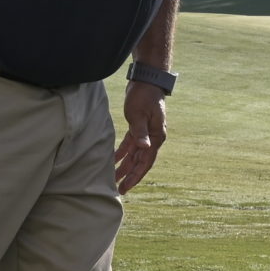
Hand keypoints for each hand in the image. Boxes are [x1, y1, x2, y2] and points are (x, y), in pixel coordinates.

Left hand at [114, 79, 167, 193]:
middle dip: (130, 175)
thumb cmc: (144, 96)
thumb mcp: (139, 114)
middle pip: (141, 162)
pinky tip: (114, 160)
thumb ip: (140, 132)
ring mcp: (146, 133)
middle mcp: (153, 138)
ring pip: (135, 155)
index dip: (136, 176)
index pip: (146, 162)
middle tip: (119, 189)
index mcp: (156, 137)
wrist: (146, 80)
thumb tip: (144, 148)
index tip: (126, 187)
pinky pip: (130, 145)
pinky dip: (123, 153)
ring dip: (126, 166)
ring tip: (115, 178)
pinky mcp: (138, 127)